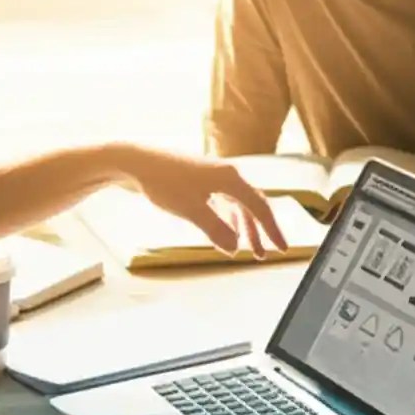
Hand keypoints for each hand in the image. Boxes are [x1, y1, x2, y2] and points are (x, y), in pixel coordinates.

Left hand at [127, 151, 287, 258]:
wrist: (133, 161)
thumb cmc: (162, 181)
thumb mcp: (192, 210)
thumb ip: (216, 230)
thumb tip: (235, 248)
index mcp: (229, 178)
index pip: (260, 206)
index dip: (272, 230)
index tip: (281, 248)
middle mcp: (225, 175)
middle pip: (251, 205)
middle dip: (259, 231)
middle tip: (266, 253)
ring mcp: (211, 178)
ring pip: (236, 205)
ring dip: (243, 228)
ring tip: (246, 250)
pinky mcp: (197, 182)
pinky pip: (221, 203)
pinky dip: (227, 220)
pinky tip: (225, 233)